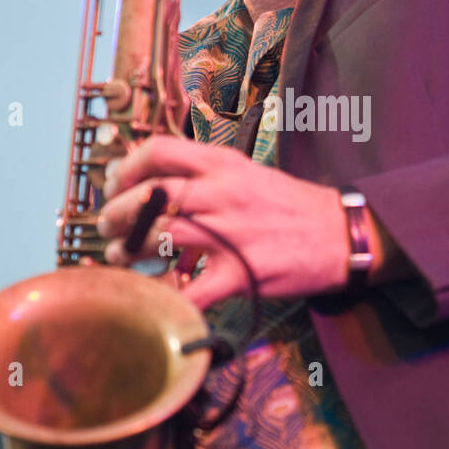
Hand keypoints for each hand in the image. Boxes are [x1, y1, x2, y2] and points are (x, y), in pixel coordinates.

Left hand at [96, 136, 353, 309]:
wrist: (340, 234)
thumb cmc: (291, 205)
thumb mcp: (248, 173)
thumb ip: (205, 175)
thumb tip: (155, 183)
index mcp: (223, 164)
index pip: (159, 151)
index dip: (126, 168)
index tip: (115, 183)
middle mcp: (222, 193)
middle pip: (149, 196)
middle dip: (116, 214)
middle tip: (107, 227)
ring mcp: (229, 234)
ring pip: (159, 237)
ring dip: (128, 251)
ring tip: (120, 258)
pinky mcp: (239, 274)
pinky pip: (190, 291)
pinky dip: (165, 297)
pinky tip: (155, 297)